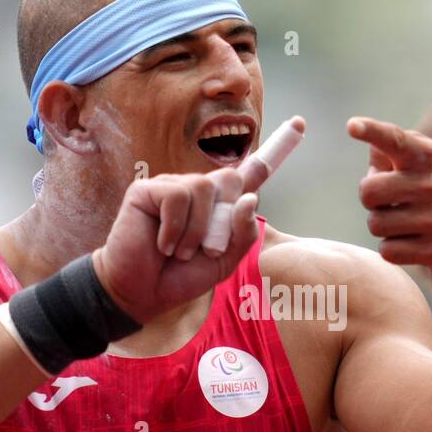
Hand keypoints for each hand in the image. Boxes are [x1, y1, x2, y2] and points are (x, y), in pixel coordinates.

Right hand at [91, 168, 257, 323]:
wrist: (143, 294)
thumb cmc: (180, 277)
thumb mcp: (224, 261)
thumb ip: (243, 233)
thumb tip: (250, 198)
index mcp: (216, 205)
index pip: (242, 178)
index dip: (259, 164)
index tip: (289, 138)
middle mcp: (194, 191)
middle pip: (229, 180)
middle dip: (222, 221)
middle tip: (206, 250)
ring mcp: (170, 187)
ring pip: (202, 187)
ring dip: (196, 230)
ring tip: (180, 252)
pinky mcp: (145, 191)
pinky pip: (176, 195)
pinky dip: (174, 227)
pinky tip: (163, 245)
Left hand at [347, 116, 431, 268]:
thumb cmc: (428, 188)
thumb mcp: (417, 160)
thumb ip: (388, 146)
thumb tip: (363, 135)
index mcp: (430, 155)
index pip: (396, 140)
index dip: (372, 131)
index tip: (351, 126)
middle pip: (368, 192)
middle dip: (371, 199)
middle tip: (390, 201)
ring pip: (375, 224)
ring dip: (381, 225)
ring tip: (404, 220)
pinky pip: (387, 252)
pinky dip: (392, 249)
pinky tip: (411, 241)